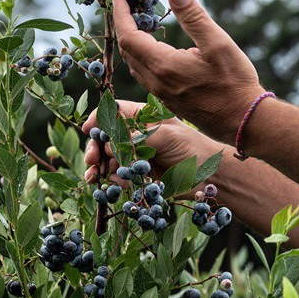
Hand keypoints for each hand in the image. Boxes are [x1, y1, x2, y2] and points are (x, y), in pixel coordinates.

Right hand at [80, 99, 219, 185]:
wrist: (210, 177)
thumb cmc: (193, 149)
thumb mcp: (166, 136)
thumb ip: (137, 137)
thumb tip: (108, 145)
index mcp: (145, 117)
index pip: (114, 111)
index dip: (98, 119)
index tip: (88, 130)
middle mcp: (137, 134)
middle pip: (106, 137)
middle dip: (95, 148)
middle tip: (91, 160)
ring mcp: (137, 155)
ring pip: (108, 158)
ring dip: (100, 167)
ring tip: (97, 176)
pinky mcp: (139, 174)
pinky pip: (118, 176)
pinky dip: (112, 181)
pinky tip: (115, 185)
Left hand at [113, 0, 262, 140]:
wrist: (244, 122)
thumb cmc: (235, 83)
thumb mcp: (218, 44)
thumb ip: (194, 17)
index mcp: (163, 65)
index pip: (128, 37)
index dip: (121, 15)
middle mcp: (156, 82)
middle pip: (128, 51)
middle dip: (125, 26)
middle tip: (132, 7)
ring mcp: (162, 95)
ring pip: (136, 66)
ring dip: (134, 44)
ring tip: (143, 26)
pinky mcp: (170, 102)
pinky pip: (147, 77)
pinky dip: (145, 58)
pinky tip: (162, 52)